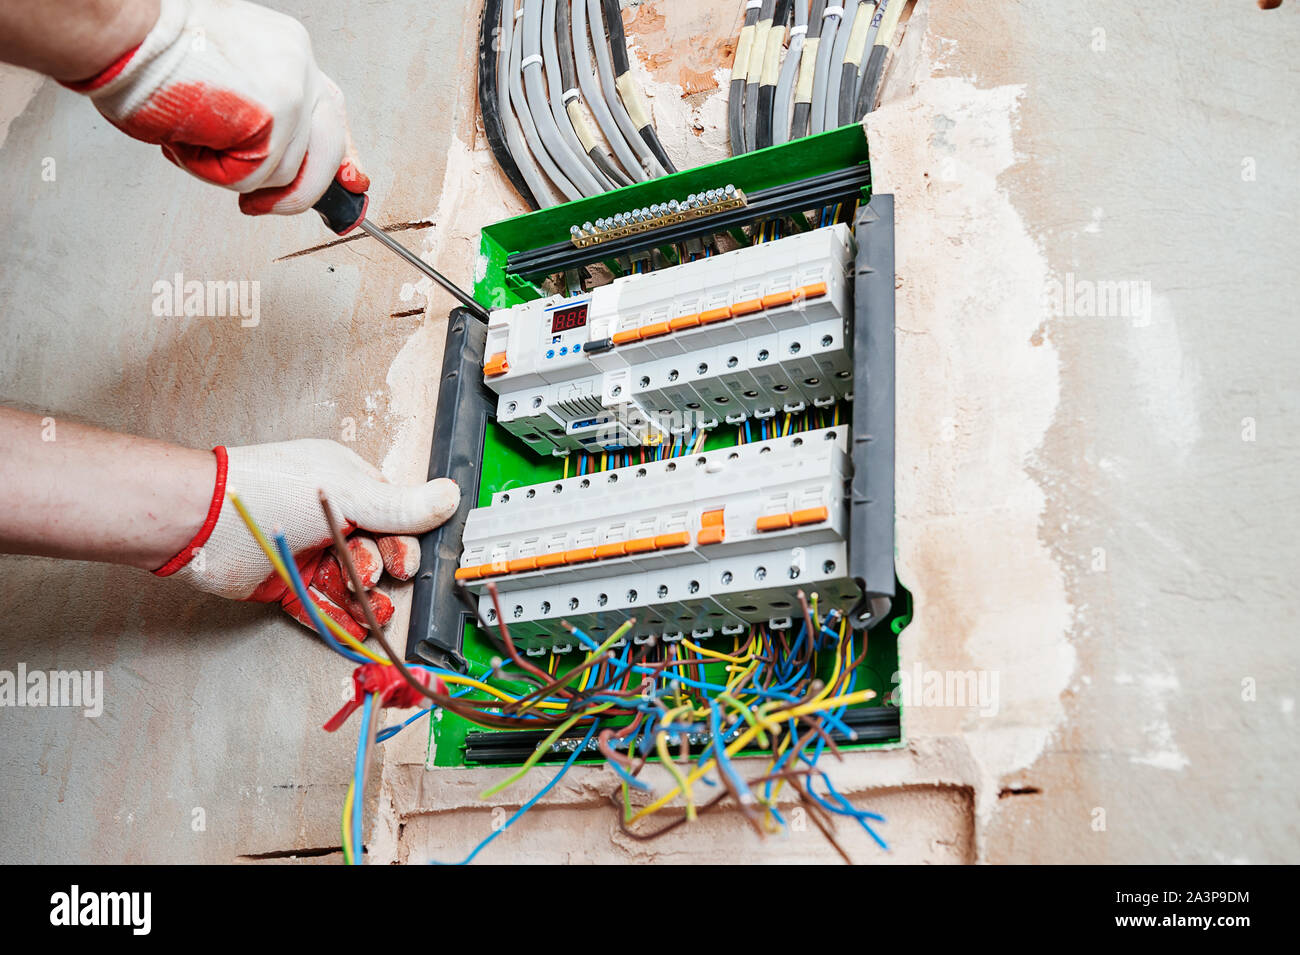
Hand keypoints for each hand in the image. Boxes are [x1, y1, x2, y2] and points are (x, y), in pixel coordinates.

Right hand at [66, 0, 367, 215]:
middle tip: (262, 206)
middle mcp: (298, 63)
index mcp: (288, 51)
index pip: (332, 114)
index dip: (343, 157)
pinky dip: (219, 172)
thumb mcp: (225, 83)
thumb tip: (280, 168)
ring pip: (286, 170)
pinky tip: (194, 142)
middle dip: (301, 191)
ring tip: (195, 139)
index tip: (352, 184)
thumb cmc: (150, 54)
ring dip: (233, 173)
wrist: (124, 37)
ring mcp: (293, 86)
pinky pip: (258, 174)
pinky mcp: (277, 111)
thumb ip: (263, 116)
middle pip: (329, 150)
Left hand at [159, 440, 458, 639]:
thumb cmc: (268, 490)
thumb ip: (401, 507)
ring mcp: (306, 550)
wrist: (203, 520)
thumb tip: (449, 496)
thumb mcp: (349, 494)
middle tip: (376, 578)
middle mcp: (327, 518)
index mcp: (346, 485)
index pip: (391, 516)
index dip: (402, 541)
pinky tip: (352, 630)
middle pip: (373, 554)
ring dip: (362, 600)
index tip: (404, 561)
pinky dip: (337, 620)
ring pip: (348, 583)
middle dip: (379, 571)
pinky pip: (320, 606)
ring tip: (367, 609)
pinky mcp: (285, 583)